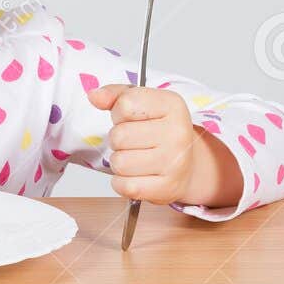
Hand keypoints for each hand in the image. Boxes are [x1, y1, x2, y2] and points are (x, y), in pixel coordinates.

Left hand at [88, 84, 212, 206]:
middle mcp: (178, 133)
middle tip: (133, 142)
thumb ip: (115, 95)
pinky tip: (136, 176)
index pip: (125, 105)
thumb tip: (94, 96)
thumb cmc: (159, 131)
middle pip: (119, 136)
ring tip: (135, 158)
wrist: (189, 164)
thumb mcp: (141, 103)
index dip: (118, 113)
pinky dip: (123, 183)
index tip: (130, 118)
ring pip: (120, 163)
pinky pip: (125, 186)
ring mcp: (175, 162)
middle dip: (118, 140)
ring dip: (120, 163)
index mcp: (172, 105)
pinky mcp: (168, 188)